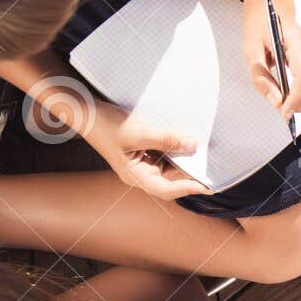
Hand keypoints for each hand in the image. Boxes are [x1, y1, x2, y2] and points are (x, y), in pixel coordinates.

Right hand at [86, 103, 210, 201]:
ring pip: (170, 167)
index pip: (167, 190)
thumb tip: (192, 145)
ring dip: (185, 161)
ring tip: (204, 154)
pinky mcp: (144, 151)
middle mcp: (140, 173)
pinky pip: (165, 155)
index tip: (208, 186)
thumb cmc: (107, 124)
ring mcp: (142, 162)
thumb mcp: (139, 132)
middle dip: (191, 173)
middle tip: (213, 166)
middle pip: (172, 180)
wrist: (87, 110)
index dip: (188, 188)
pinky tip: (187, 141)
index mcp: (135, 176)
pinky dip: (177, 150)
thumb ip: (166, 140)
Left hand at [246, 9, 300, 117]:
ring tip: (288, 99)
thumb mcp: (251, 51)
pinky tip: (293, 92)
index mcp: (296, 43)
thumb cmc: (261, 26)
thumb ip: (261, 77)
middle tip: (284, 108)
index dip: (296, 98)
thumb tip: (276, 101)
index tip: (284, 111)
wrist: (272, 10)